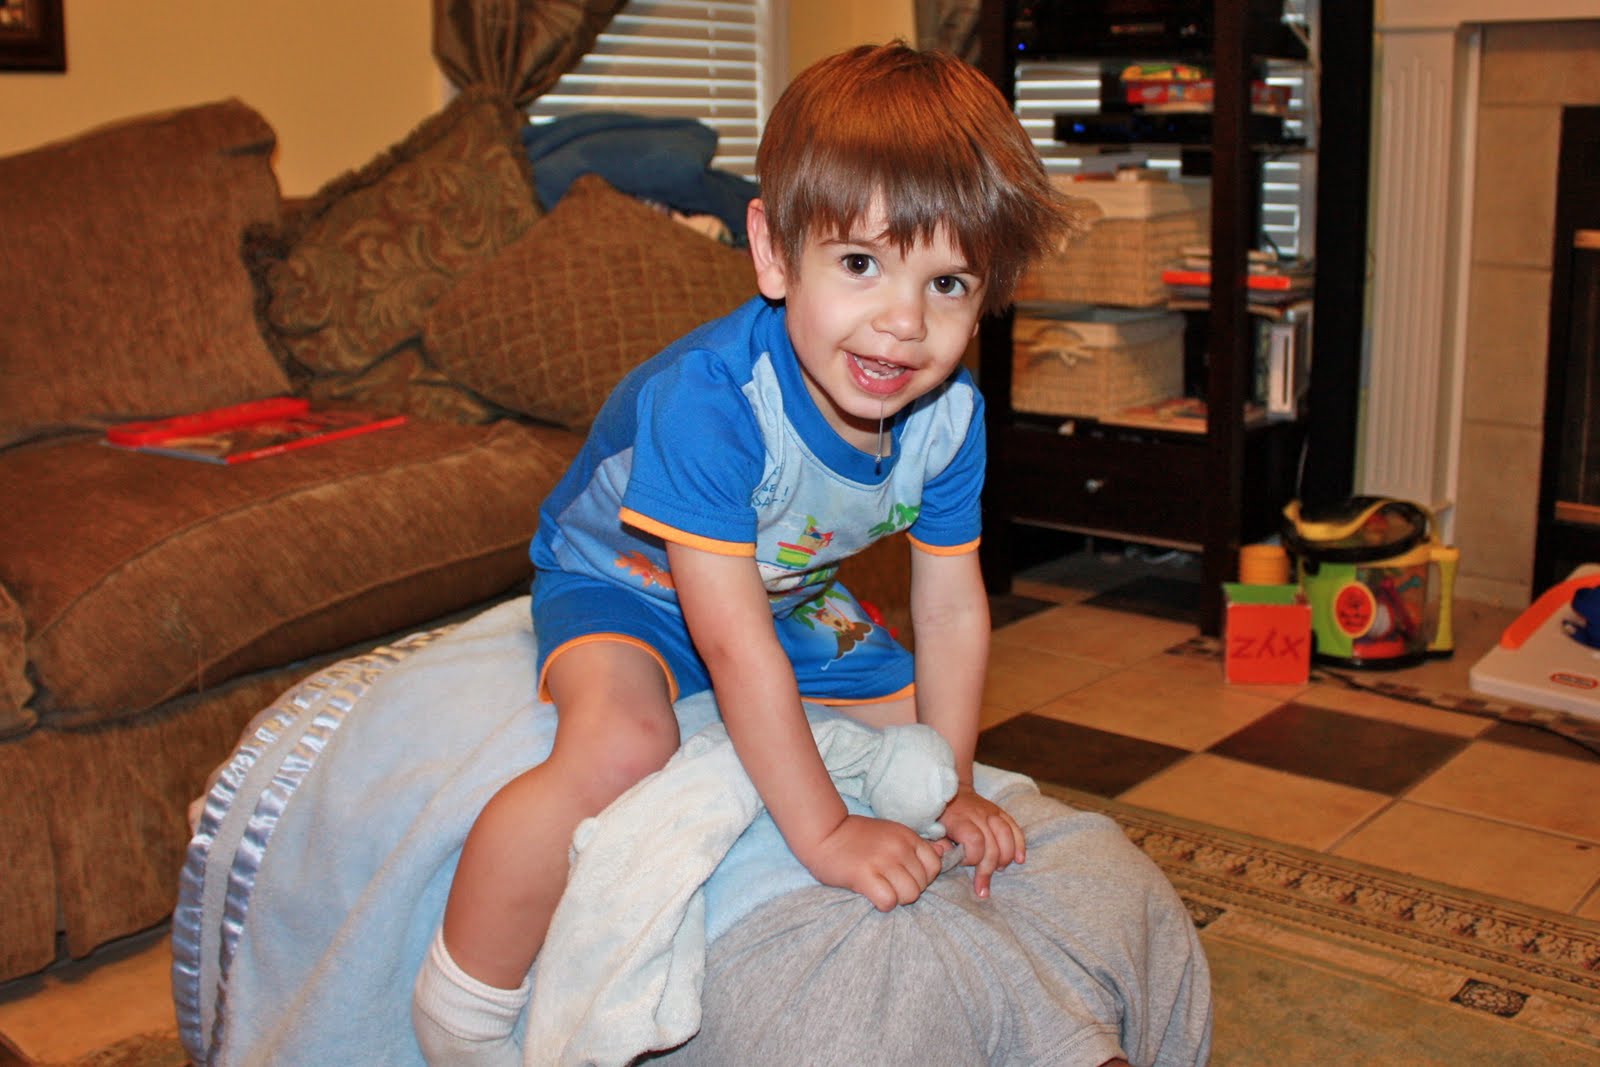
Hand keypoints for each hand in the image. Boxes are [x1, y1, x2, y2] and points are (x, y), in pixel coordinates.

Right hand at [794, 813, 949, 910]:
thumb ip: (916, 845)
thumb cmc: (857, 836)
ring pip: (909, 895)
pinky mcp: (865, 875)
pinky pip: (889, 901)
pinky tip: (872, 895)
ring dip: (896, 898)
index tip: (905, 877)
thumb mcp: (891, 832)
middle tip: (888, 885)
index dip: (923, 877)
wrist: (823, 832)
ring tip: (881, 891)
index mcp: (907, 836)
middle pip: (922, 885)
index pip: (935, 866)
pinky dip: (882, 903)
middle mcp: (898, 847)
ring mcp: (883, 861)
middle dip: (907, 890)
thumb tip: (944, 853)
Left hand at [940, 787, 1024, 898]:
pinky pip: (1014, 827)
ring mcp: (991, 812)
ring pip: (1006, 835)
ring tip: (999, 870)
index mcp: (959, 819)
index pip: (975, 841)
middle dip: (989, 868)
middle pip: (993, 844)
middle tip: (982, 886)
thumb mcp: (931, 829)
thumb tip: (948, 860)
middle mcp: (977, 814)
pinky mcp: (1000, 812)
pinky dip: (1019, 845)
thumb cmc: (939, 815)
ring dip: (1005, 857)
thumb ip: (939, 845)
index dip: (972, 858)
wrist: (950, 790)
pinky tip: (1019, 859)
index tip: (962, 863)